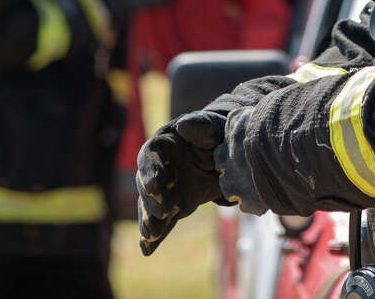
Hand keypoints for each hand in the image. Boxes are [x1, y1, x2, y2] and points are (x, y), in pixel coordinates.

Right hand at [136, 111, 224, 255]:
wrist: (228, 153)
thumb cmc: (217, 134)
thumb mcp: (214, 128)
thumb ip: (201, 126)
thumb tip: (184, 124)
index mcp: (163, 145)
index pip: (149, 158)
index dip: (150, 172)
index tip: (155, 186)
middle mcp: (158, 169)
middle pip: (146, 186)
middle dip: (151, 200)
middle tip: (163, 212)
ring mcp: (166, 189)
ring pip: (151, 207)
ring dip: (149, 221)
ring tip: (151, 236)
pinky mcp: (176, 205)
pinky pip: (164, 222)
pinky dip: (157, 235)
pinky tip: (147, 250)